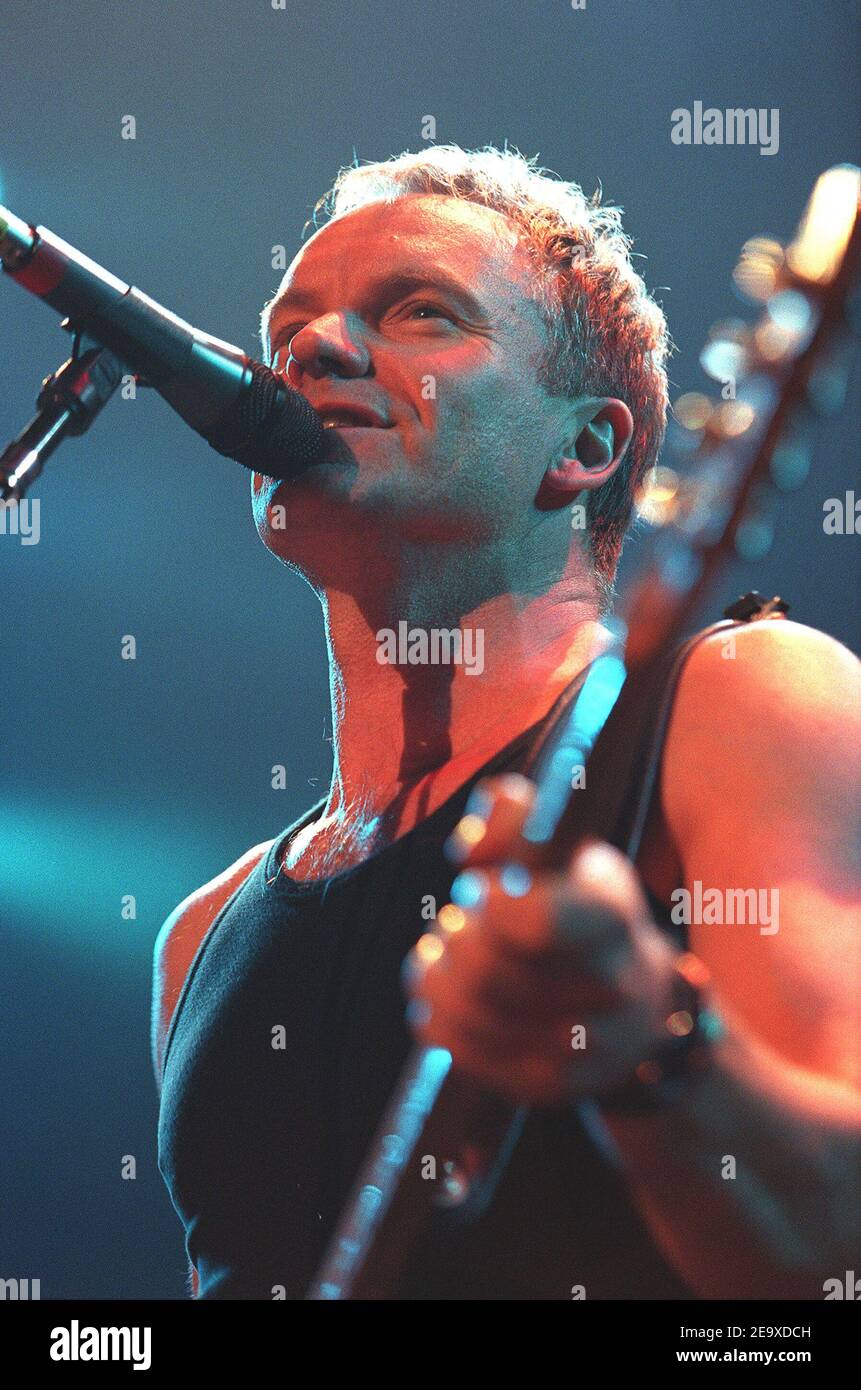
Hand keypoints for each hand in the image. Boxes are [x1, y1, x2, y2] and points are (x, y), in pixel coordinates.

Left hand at [404, 772, 681, 1106]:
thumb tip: (469, 848)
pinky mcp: (546, 1085)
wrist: (641, 1007)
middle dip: (458, 937)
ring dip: (441, 972)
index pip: (537, 920)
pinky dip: (436, 1013)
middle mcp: (606, 989)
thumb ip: (514, 815)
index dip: (493, 903)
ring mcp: (579, 1048)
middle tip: (462, 919)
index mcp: (611, 918)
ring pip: (464, 1010)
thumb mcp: (566, 849)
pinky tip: (447, 990)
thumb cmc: (585, 910)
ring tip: (453, 949)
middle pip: (485, 969)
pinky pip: (457, 1048)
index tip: (487, 889)